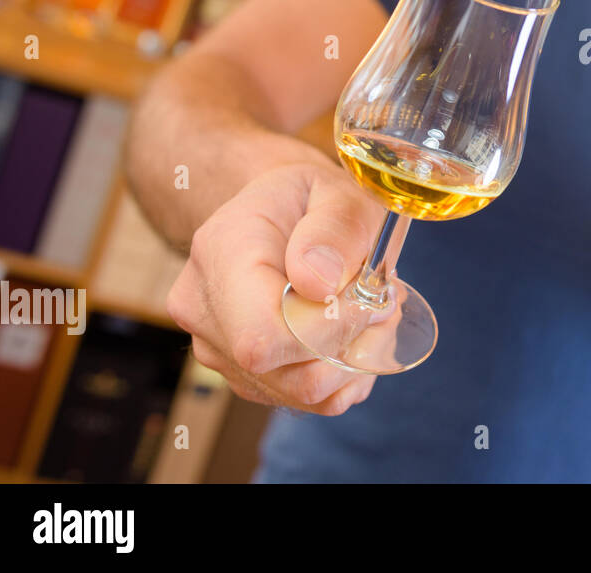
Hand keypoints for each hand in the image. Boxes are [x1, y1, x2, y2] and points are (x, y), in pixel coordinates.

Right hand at [167, 160, 387, 414]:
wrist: (281, 212)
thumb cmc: (312, 198)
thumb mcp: (338, 190)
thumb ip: (334, 229)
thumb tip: (318, 285)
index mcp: (221, 253)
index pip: (263, 335)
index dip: (331, 332)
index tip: (375, 299)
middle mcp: (204, 309)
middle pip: (283, 372)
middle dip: (353, 345)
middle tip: (386, 300)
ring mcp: (217, 349)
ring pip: (300, 392)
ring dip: (355, 360)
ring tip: (371, 309)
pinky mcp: (244, 375)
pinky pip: (306, 399)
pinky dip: (344, 374)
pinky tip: (355, 333)